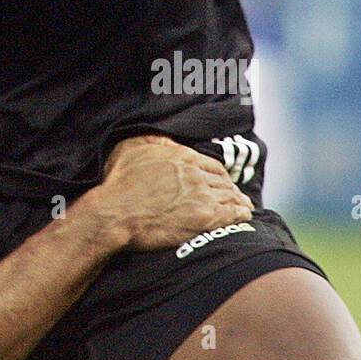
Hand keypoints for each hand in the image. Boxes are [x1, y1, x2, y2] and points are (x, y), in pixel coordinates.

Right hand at [87, 134, 253, 252]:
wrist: (117, 213)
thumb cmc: (120, 185)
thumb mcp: (132, 150)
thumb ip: (155, 143)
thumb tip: (167, 141)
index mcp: (182, 156)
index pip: (212, 165)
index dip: (218, 175)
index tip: (221, 181)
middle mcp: (195, 173)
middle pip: (223, 180)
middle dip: (230, 188)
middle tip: (235, 196)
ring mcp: (202, 195)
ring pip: (230, 196)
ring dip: (238, 201)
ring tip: (243, 206)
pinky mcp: (204, 217)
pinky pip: (231, 213)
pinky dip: (240, 213)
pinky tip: (243, 215)